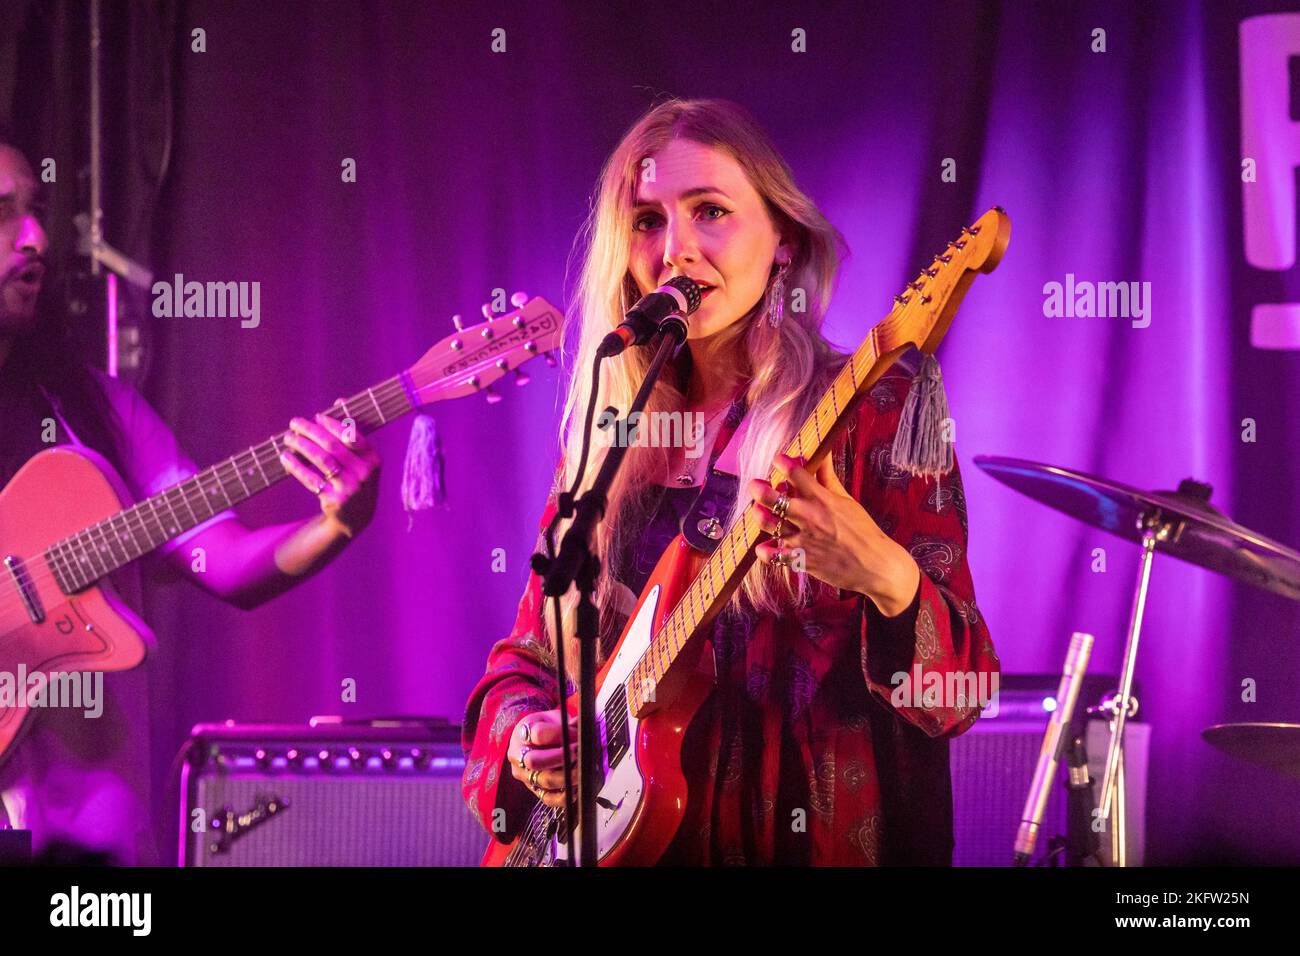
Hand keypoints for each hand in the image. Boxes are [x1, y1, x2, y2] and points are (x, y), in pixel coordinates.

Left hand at [279, 402, 381, 538]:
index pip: (353, 436)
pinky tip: (285, 457)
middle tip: (295, 423)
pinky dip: (296, 467)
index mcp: (373, 460)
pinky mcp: (334, 501)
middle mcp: (364, 474)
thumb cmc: (356, 479)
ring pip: (321, 460)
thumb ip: (352, 431)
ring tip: (288, 437)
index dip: (334, 424)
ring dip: (301, 446)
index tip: (317, 416)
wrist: (355, 518)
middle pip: (333, 446)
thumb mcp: (361, 458)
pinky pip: (311, 480)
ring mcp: (350, 489)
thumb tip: (340, 400)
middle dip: (311, 431)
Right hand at [506, 708, 578, 808]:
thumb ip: (568, 723)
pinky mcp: (534, 790)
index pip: (538, 734)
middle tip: (578, 753)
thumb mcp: (554, 718)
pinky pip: (548, 798)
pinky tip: (577, 787)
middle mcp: (518, 755)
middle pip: (534, 761)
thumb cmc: (546, 728)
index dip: (560, 735)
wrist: (534, 741)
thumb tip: (581, 728)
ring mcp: (524, 775)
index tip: (576, 735)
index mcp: (523, 732)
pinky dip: (565, 795)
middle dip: (560, 758)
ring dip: (567, 776)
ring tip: (582, 769)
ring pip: (543, 781)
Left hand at [748, 452, 920, 615]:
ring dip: (758, 515)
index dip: (782, 462)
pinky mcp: (801, 560)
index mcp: (822, 499)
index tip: (777, 460)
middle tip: (755, 485)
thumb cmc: (863, 530)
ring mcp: (803, 540)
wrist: (875, 565)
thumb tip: (822, 453)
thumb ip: (828, 477)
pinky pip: (774, 556)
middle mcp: (810, 517)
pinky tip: (764, 547)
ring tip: (758, 511)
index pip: (795, 473)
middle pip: (773, 498)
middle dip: (759, 489)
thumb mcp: (847, 500)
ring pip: (768, 524)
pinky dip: (766, 552)